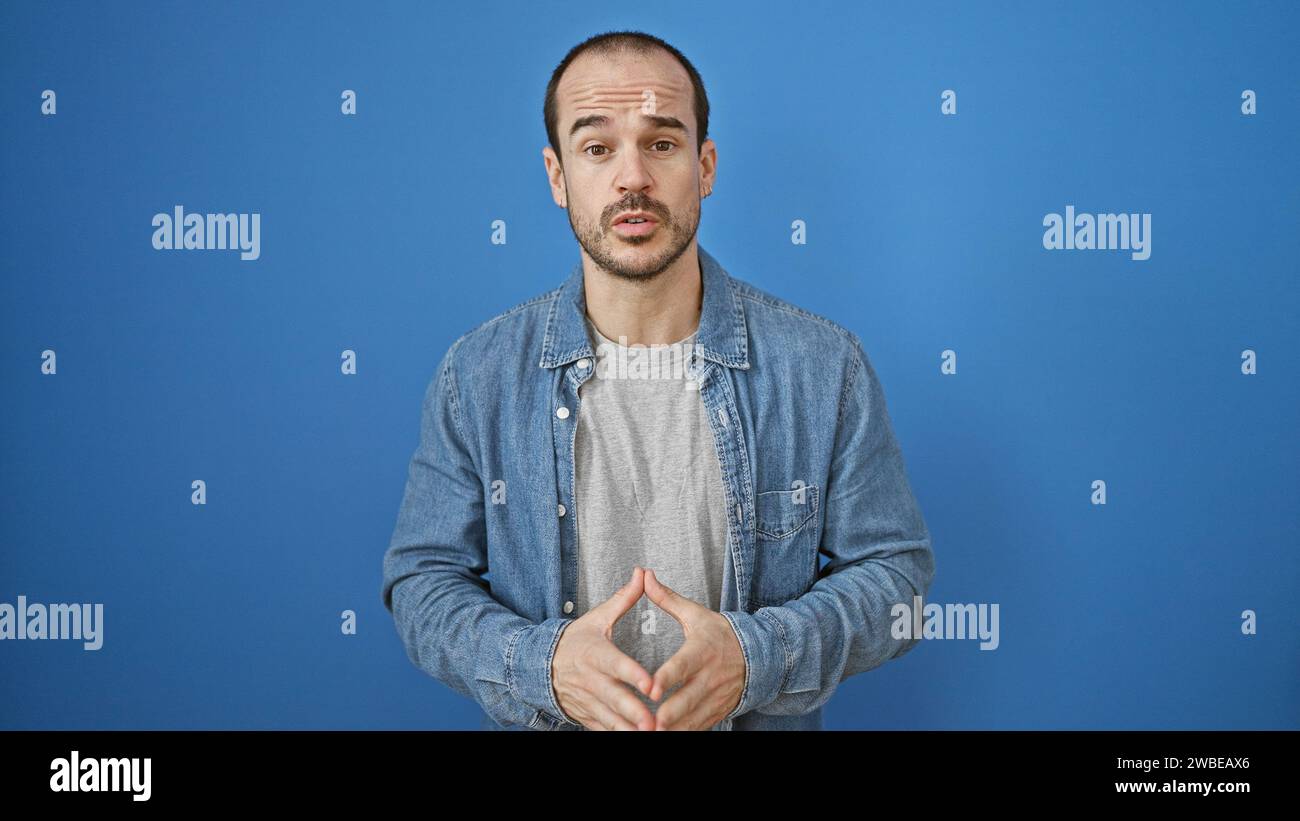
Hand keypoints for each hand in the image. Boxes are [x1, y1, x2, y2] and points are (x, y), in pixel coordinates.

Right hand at [550, 566, 656, 729]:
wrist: (540, 665)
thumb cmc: (576, 641)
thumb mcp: (597, 618)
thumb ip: (623, 599)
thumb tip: (643, 573)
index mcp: (595, 653)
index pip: (616, 664)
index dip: (632, 674)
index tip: (651, 684)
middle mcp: (590, 679)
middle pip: (613, 697)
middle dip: (633, 711)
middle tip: (652, 721)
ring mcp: (587, 701)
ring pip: (609, 718)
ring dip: (627, 728)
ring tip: (649, 734)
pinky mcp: (586, 716)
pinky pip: (602, 729)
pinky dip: (617, 735)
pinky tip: (635, 738)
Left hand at [643, 568, 745, 729]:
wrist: (760, 655)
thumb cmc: (720, 634)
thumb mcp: (696, 614)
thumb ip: (667, 599)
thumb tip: (645, 575)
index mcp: (701, 651)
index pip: (683, 666)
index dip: (667, 679)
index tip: (650, 690)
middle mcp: (709, 677)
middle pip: (687, 699)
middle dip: (668, 714)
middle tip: (648, 723)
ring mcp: (715, 697)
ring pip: (692, 718)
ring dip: (673, 728)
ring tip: (650, 735)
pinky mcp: (717, 712)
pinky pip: (699, 727)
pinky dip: (683, 733)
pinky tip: (665, 737)